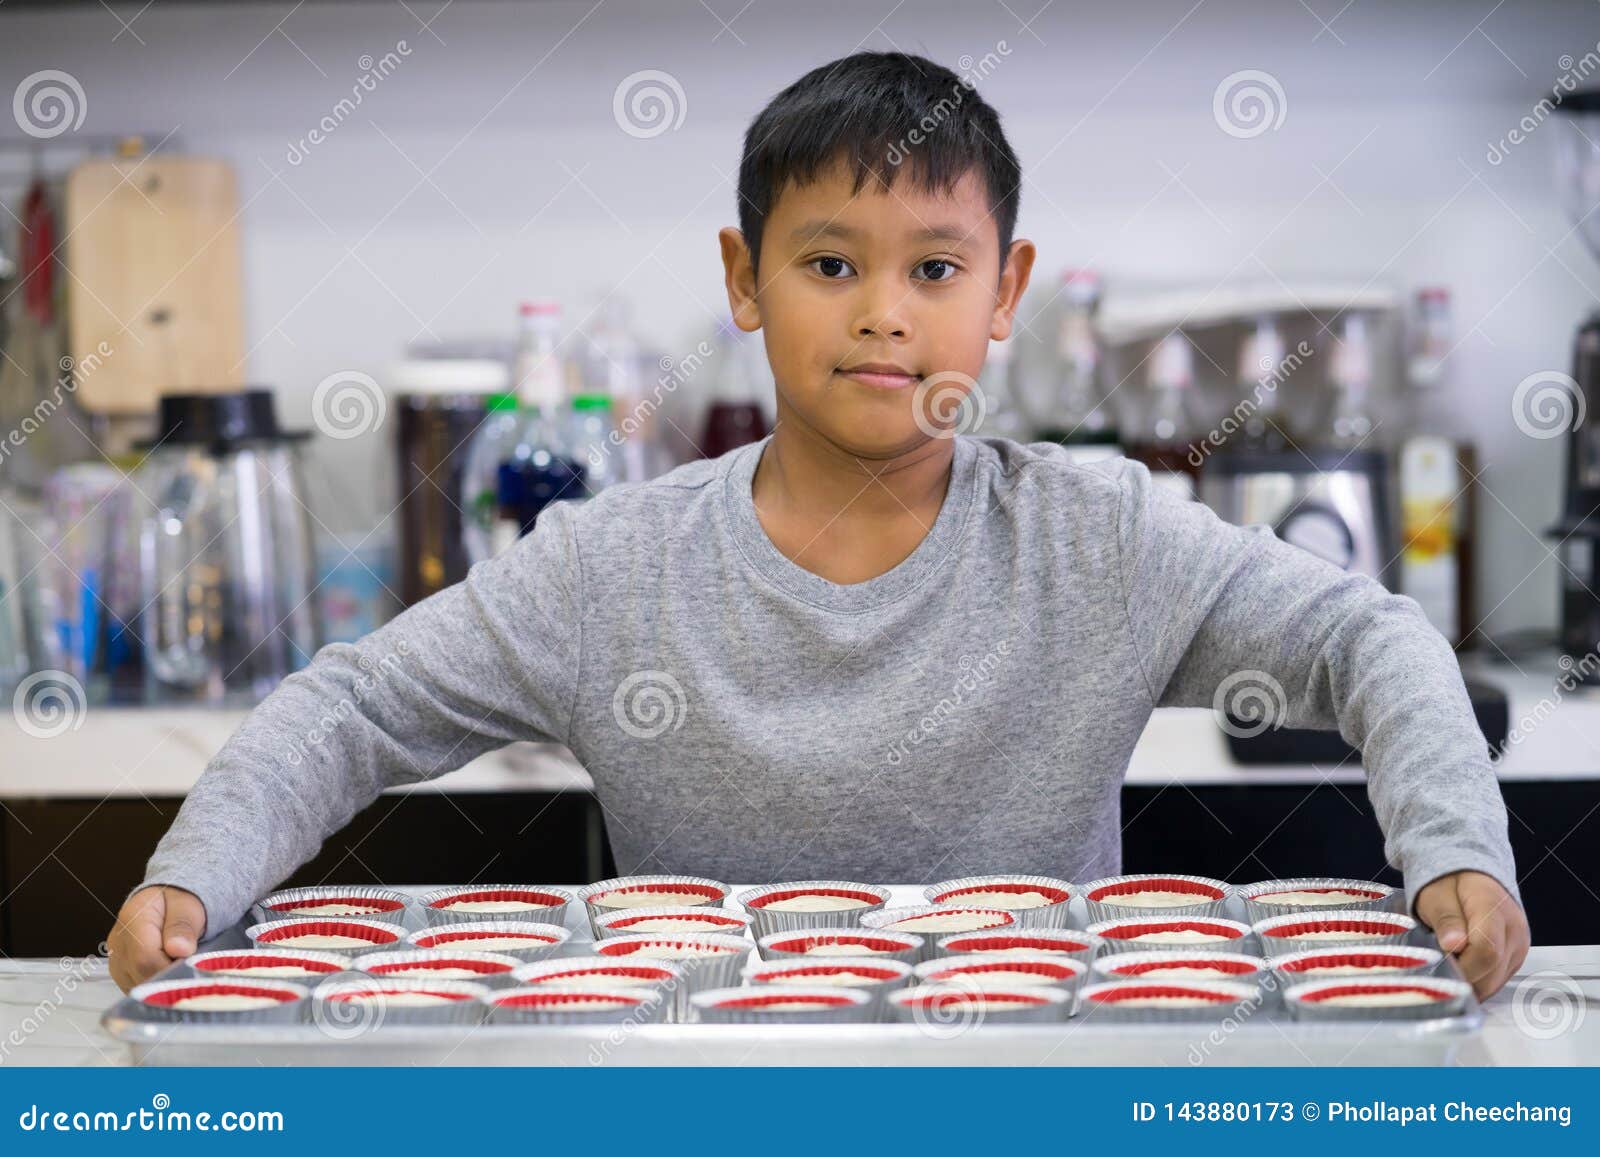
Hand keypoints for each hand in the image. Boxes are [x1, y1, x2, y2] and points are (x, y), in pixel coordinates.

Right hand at [108, 885, 207, 992]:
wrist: (167, 903)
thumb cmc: (178, 903)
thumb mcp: (188, 906)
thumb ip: (183, 926)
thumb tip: (179, 949)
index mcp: (133, 919)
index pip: (145, 959)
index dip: (170, 967)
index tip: (190, 964)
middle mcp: (118, 942)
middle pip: (140, 976)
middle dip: (169, 976)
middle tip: (189, 965)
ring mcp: (116, 960)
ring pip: (137, 986)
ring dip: (161, 982)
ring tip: (179, 964)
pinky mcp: (120, 973)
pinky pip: (137, 988)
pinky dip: (155, 985)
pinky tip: (168, 970)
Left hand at [1414, 870, 1528, 998]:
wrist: (1471, 876)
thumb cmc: (1450, 884)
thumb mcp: (1436, 895)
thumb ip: (1446, 920)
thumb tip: (1453, 945)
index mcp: (1494, 908)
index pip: (1486, 951)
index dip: (1462, 965)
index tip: (1440, 965)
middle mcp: (1514, 929)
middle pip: (1492, 971)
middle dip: (1462, 976)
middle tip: (1439, 965)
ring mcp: (1518, 945)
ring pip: (1496, 982)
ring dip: (1470, 980)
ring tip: (1450, 963)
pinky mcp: (1516, 956)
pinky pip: (1497, 979)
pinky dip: (1478, 980)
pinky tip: (1462, 967)